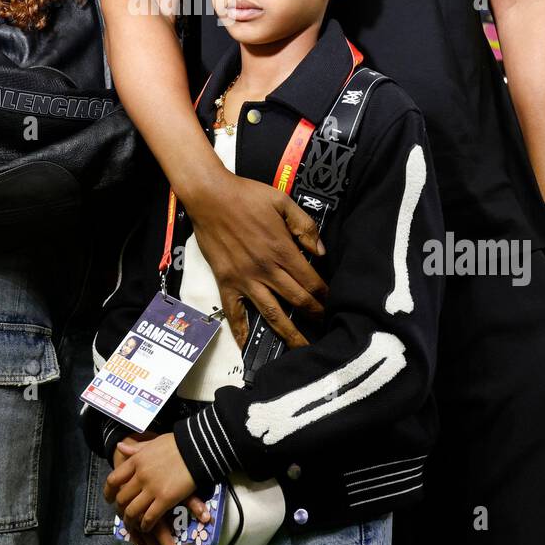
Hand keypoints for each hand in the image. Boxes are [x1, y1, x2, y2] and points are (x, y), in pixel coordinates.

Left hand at [104, 434, 205, 544]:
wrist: (197, 448)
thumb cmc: (176, 444)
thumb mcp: (152, 443)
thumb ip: (135, 448)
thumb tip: (119, 446)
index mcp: (136, 461)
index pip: (113, 479)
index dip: (109, 491)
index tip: (109, 499)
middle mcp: (140, 475)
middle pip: (122, 498)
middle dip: (121, 508)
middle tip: (123, 514)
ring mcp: (152, 488)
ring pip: (133, 511)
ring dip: (131, 520)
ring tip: (134, 524)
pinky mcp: (165, 499)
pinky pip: (150, 517)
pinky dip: (146, 525)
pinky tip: (147, 526)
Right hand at [185, 171, 328, 348]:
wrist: (210, 196)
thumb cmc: (247, 196)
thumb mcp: (282, 201)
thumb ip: (305, 226)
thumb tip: (321, 254)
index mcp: (282, 250)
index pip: (311, 281)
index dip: (325, 294)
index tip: (334, 303)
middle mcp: (266, 270)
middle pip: (297, 300)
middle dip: (314, 314)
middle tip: (326, 326)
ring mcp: (245, 279)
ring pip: (272, 313)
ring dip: (289, 333)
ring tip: (302, 349)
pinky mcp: (226, 282)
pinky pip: (234, 312)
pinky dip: (240, 331)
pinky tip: (247, 347)